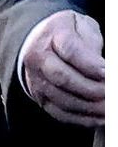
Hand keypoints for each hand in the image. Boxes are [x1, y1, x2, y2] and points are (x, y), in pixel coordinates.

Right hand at [22, 10, 104, 127]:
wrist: (39, 43)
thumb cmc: (68, 34)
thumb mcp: (82, 27)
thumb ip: (91, 44)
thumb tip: (102, 68)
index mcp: (51, 35)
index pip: (70, 50)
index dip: (91, 65)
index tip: (108, 73)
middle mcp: (38, 59)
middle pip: (63, 78)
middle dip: (93, 89)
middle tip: (111, 93)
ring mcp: (36, 80)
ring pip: (64, 99)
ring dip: (91, 108)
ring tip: (110, 109)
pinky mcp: (41, 98)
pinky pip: (62, 114)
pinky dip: (84, 119)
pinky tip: (101, 118)